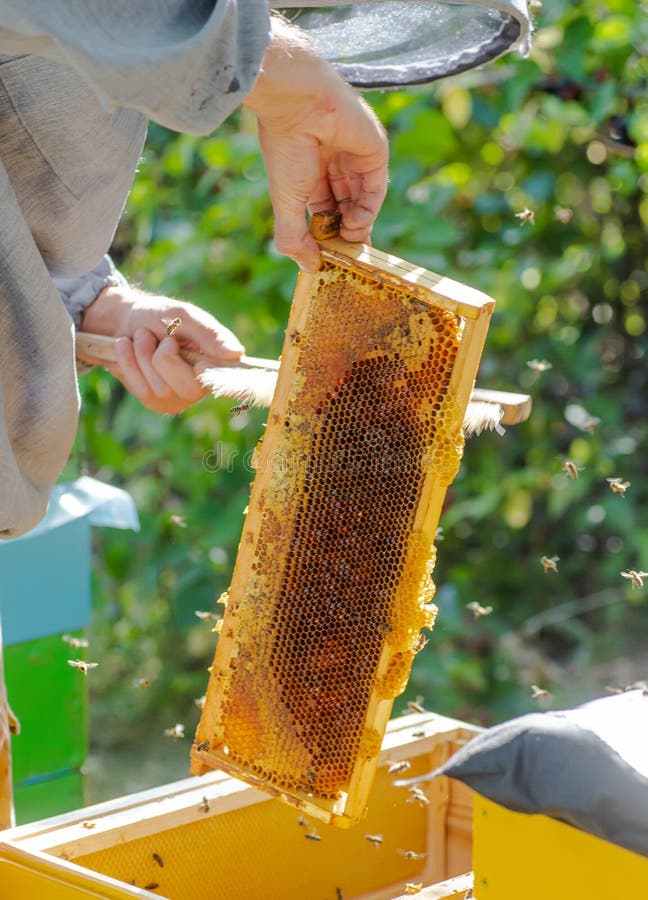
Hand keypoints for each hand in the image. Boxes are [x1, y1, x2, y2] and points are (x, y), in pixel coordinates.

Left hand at [79, 284, 243, 413]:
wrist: (125, 321)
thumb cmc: (161, 317)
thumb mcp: (183, 316)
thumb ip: (209, 333)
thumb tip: (237, 353)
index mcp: (217, 365)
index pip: (224, 382)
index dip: (207, 372)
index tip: (195, 357)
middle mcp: (202, 387)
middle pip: (188, 388)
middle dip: (164, 357)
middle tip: (160, 338)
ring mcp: (178, 399)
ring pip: (160, 388)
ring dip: (143, 354)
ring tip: (142, 337)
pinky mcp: (155, 403)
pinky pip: (141, 390)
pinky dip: (129, 362)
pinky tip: (127, 347)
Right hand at [244, 16, 388, 271]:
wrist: (300, 104)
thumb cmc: (286, 149)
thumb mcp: (286, 203)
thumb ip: (294, 238)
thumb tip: (309, 268)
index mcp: (308, 176)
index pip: (325, 214)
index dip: (327, 237)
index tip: (327, 259)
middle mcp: (333, 168)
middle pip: (346, 211)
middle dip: (345, 236)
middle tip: (345, 257)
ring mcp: (355, 159)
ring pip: (362, 203)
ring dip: (357, 227)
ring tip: (349, 241)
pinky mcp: (375, 152)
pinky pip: (376, 189)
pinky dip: (368, 211)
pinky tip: (356, 223)